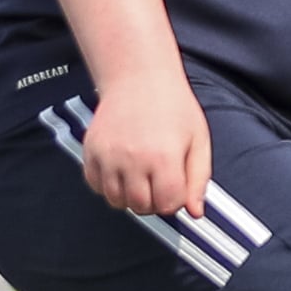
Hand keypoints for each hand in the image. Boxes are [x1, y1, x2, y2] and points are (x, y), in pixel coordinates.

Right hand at [79, 72, 212, 217]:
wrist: (138, 77)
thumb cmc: (172, 106)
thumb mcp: (198, 140)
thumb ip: (199, 179)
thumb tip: (195, 212)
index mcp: (164, 157)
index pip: (167, 205)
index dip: (175, 199)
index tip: (176, 184)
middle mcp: (133, 159)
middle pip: (141, 207)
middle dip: (153, 200)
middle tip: (159, 179)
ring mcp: (108, 156)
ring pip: (116, 201)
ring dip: (130, 195)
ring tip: (141, 173)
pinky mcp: (91, 151)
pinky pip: (96, 186)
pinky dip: (109, 184)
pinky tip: (122, 168)